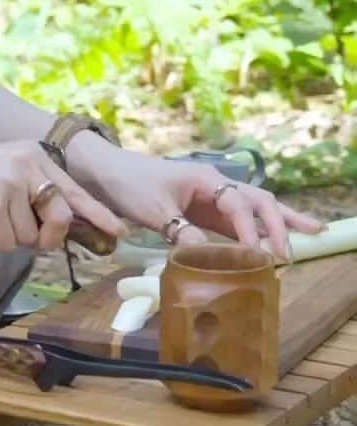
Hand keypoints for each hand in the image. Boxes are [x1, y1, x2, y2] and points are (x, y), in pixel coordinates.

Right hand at [0, 139, 124, 252]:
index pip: (74, 189)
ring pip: (29, 236)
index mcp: (34, 156)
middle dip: (47, 236)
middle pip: (60, 218)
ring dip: (9, 236)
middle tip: (27, 235)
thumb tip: (59, 226)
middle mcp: (27, 164)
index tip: (118, 230)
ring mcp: (10, 182)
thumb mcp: (4, 170)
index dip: (97, 213)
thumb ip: (33, 191)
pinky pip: (6, 242)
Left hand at [65, 139, 321, 259]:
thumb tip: (205, 255)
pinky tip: (275, 242)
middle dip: (280, 225)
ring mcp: (214, 196)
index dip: (251, 230)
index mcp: (206, 179)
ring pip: (257, 206)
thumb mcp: (153, 210)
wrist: (109, 171)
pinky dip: (261, 228)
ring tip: (315, 231)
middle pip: (259, 201)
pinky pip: (241, 219)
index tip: (259, 255)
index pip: (238, 204)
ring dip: (283, 220)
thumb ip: (180, 231)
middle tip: (290, 254)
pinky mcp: (207, 210)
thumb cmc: (130, 185)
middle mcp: (216, 185)